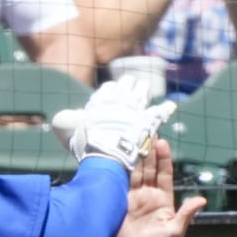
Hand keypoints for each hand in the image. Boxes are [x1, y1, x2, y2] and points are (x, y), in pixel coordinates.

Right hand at [51, 78, 178, 169]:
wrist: (105, 153)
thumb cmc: (85, 142)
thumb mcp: (65, 127)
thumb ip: (65, 119)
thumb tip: (70, 117)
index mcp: (102, 98)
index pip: (109, 88)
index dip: (110, 92)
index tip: (111, 97)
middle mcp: (120, 99)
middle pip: (127, 83)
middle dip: (128, 86)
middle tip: (129, 92)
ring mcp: (136, 109)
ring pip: (143, 91)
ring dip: (143, 91)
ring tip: (143, 93)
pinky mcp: (148, 122)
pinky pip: (160, 112)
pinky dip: (165, 109)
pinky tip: (170, 106)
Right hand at [113, 138, 205, 236]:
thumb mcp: (175, 231)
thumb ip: (186, 214)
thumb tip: (202, 200)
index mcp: (164, 199)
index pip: (165, 173)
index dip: (164, 158)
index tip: (162, 142)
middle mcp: (149, 193)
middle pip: (150, 168)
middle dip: (149, 150)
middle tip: (147, 131)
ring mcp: (134, 196)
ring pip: (136, 171)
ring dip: (135, 156)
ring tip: (134, 137)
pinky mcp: (120, 201)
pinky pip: (122, 181)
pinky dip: (121, 168)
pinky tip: (119, 155)